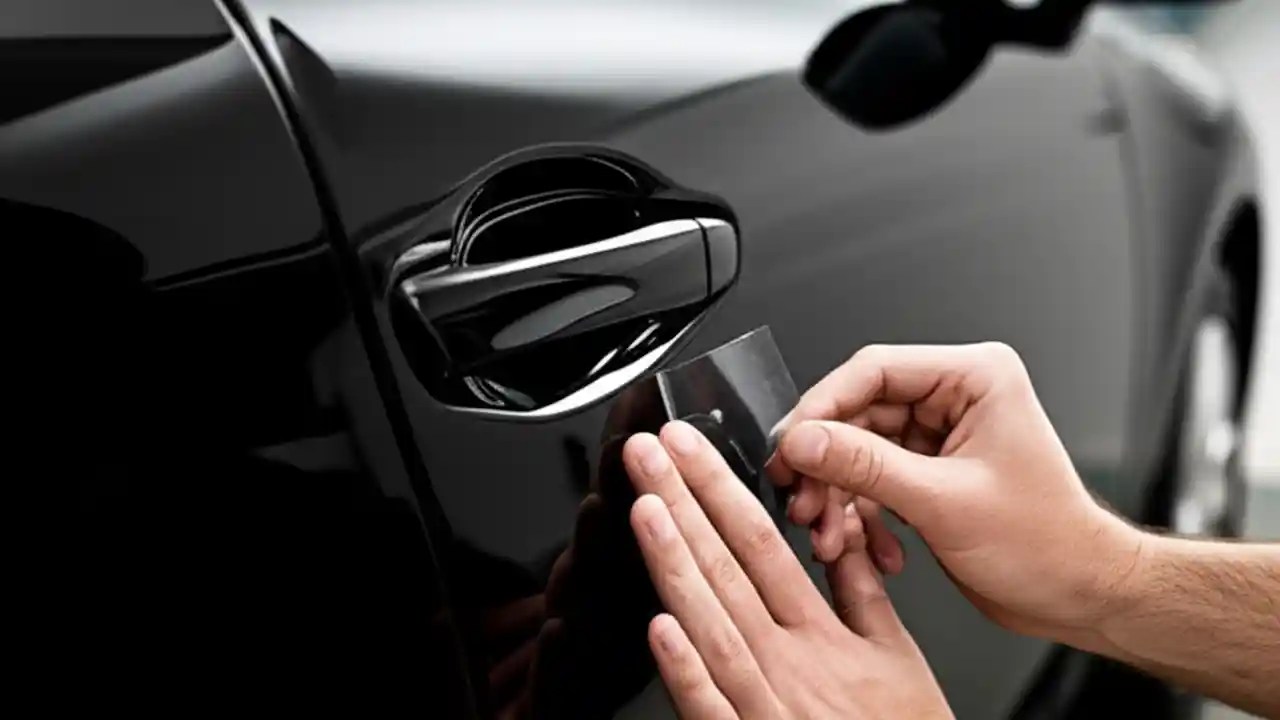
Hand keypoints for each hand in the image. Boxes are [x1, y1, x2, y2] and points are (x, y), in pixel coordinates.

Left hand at [623, 421, 952, 718]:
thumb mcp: (898, 658)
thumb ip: (860, 593)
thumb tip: (840, 535)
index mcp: (821, 634)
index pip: (761, 542)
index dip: (721, 488)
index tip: (688, 446)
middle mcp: (789, 663)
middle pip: (727, 569)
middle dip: (683, 503)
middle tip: (647, 452)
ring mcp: (764, 706)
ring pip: (711, 625)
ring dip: (675, 565)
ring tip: (646, 508)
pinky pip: (711, 707)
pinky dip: (684, 670)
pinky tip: (660, 626)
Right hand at [776, 343, 1144, 642]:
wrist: (1078, 596)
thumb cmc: (1048, 544)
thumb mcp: (943, 502)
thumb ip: (866, 467)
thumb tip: (805, 440)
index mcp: (975, 378)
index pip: (873, 370)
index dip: (822, 406)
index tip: (790, 444)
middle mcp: (956, 398)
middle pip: (858, 413)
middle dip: (826, 464)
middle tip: (800, 496)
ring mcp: (939, 436)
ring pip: (857, 451)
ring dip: (837, 496)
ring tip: (827, 534)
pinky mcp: (928, 471)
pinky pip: (871, 480)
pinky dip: (859, 515)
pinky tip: (865, 547)